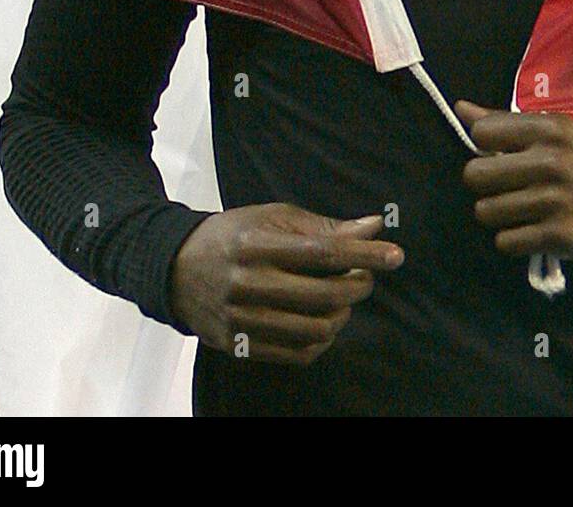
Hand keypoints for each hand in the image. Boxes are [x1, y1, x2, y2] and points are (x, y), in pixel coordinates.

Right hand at [168, 202, 402, 365]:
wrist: (176, 269)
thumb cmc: (235, 234)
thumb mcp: (274, 218)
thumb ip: (324, 227)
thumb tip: (374, 227)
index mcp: (257, 244)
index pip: (322, 253)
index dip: (364, 255)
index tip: (396, 256)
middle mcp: (247, 284)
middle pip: (322, 295)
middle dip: (358, 285)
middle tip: (365, 277)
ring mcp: (241, 319)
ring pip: (313, 330)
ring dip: (342, 315)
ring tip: (343, 299)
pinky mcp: (238, 345)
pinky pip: (296, 354)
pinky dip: (322, 340)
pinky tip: (325, 321)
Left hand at [455, 101, 572, 265]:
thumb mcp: (563, 131)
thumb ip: (509, 123)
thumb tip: (461, 109)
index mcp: (550, 130)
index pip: (483, 133)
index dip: (483, 146)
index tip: (498, 155)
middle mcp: (550, 162)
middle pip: (475, 175)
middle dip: (484, 185)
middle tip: (504, 188)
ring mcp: (554, 201)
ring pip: (486, 212)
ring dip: (498, 215)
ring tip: (519, 211)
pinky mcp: (559, 236)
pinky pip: (507, 241)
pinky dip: (514, 239)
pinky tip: (531, 231)